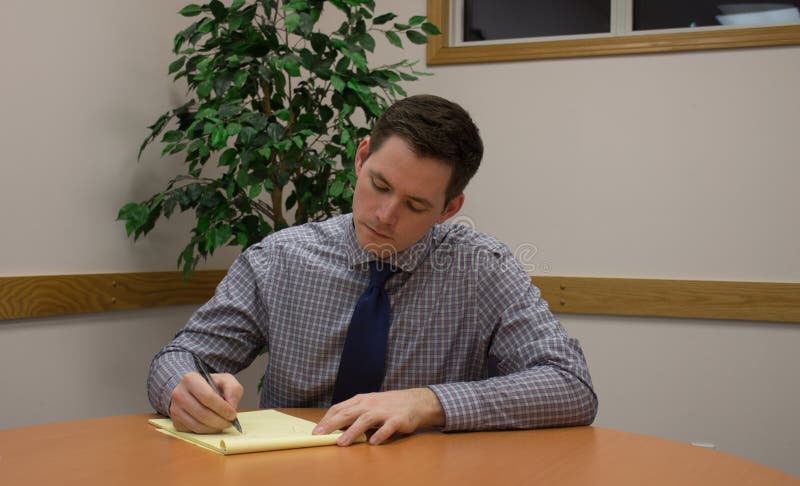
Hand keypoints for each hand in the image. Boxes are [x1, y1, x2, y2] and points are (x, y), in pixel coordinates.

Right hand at [169, 371, 243, 433]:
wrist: (194, 391)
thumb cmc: (211, 385)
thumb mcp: (226, 380)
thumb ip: (233, 389)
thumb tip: (231, 406)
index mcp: (190, 379)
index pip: (207, 397)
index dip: (222, 408)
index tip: (233, 414)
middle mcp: (179, 394)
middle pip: (202, 413)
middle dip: (220, 421)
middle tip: (230, 422)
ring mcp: (175, 409)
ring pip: (197, 425)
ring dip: (214, 428)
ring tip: (224, 424)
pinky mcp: (175, 421)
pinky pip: (193, 431)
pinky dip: (206, 431)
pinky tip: (213, 426)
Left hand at [312, 388, 444, 445]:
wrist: (416, 401)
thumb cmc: (389, 405)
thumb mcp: (369, 404)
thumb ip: (354, 412)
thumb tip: (334, 425)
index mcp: (361, 400)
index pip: (339, 408)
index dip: (327, 419)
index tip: (316, 430)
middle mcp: (371, 404)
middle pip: (348, 413)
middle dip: (332, 424)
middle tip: (320, 435)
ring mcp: (384, 411)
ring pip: (365, 420)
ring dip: (352, 432)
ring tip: (341, 443)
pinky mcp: (397, 420)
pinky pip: (387, 428)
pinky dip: (380, 434)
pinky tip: (373, 443)